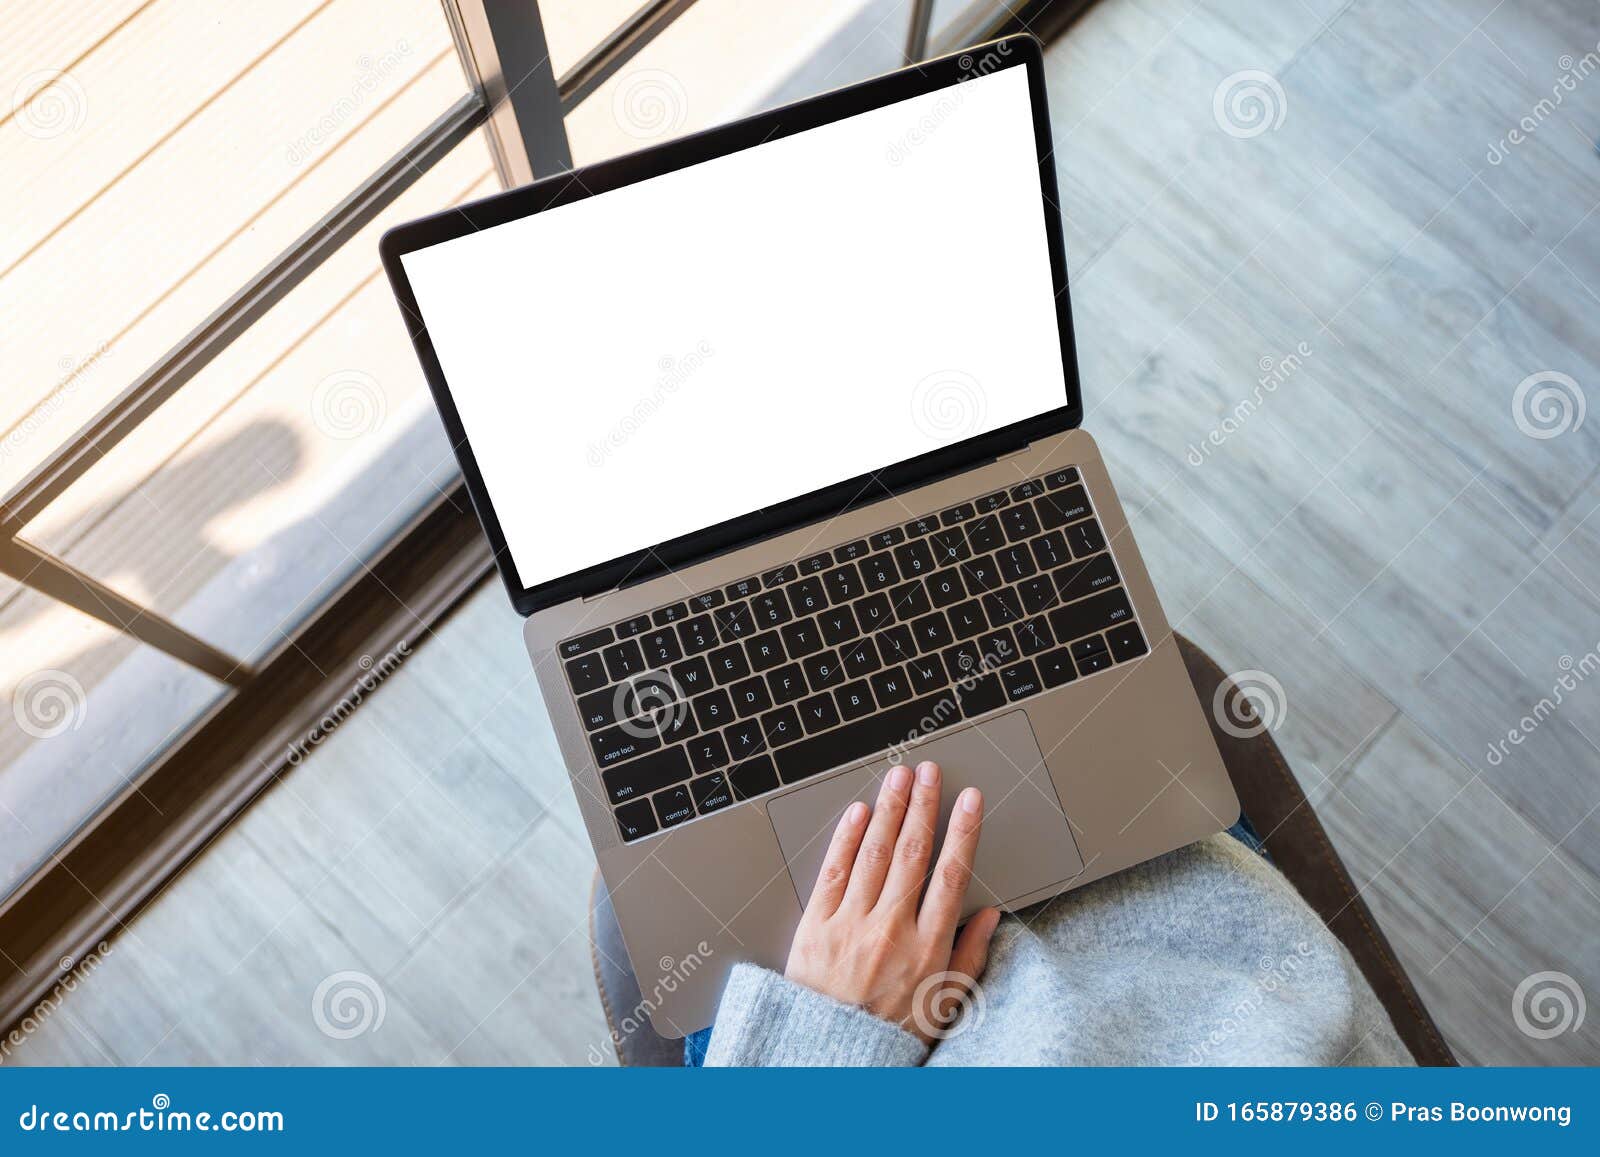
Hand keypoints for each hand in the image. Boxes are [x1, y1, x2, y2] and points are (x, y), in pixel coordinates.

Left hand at [783, 760, 1000, 1043]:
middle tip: (931, 772)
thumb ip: (968, 958)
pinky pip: (834, 872)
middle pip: (913, 852)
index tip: (970, 800)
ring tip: (899, 778)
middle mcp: (891, 929)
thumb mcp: (943, 1006)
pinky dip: (848, 838)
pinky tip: (859, 813)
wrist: (826, 1058)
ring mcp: (850, 924)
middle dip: (924, 806)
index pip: (951, 874)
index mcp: (927, 948)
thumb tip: (990, 917)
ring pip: (875, 853)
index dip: (963, 831)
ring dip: (890, 809)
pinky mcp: (816, 925)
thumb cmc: (888, 1035)